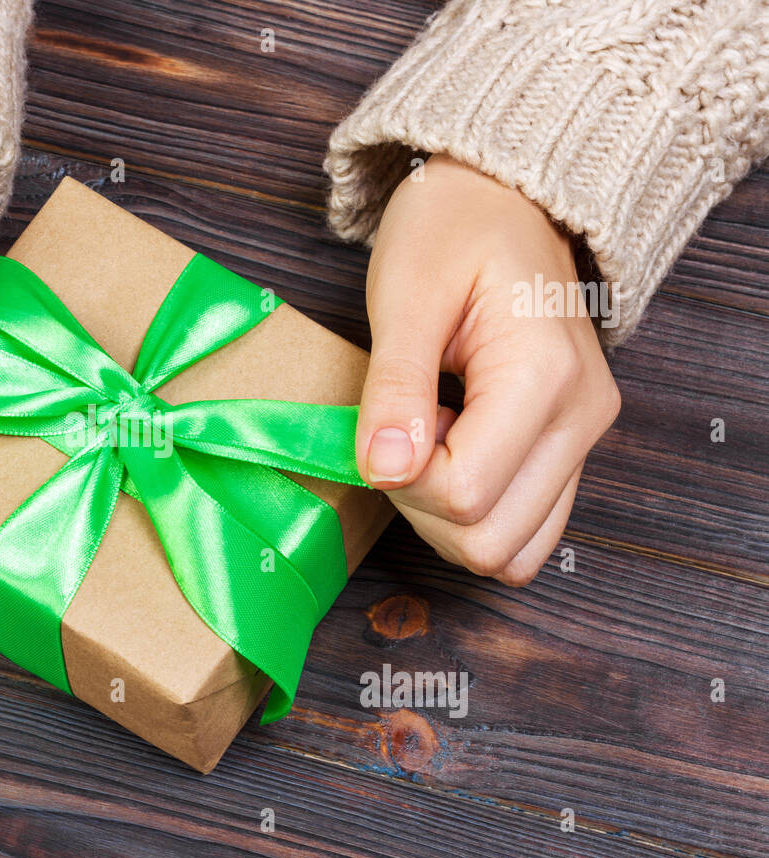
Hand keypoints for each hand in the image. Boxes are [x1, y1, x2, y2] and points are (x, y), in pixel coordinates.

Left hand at [355, 155, 620, 585]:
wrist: (504, 196)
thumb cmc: (451, 228)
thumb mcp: (405, 294)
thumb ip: (393, 387)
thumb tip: (382, 471)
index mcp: (544, 376)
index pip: (465, 494)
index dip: (403, 477)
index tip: (387, 419)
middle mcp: (582, 418)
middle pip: (492, 542)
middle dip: (422, 506)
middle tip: (402, 432)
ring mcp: (584, 437)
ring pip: (512, 551)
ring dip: (449, 518)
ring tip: (429, 437)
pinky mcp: (571, 446)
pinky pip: (525, 526)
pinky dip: (477, 512)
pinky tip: (452, 448)